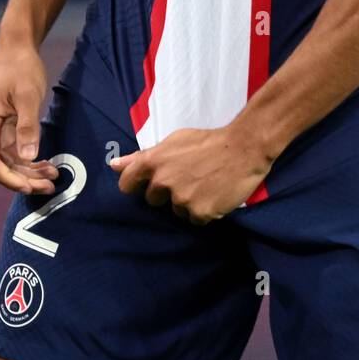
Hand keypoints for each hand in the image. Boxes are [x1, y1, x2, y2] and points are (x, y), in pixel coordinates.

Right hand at [0, 38, 59, 194]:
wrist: (17, 49)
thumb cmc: (20, 68)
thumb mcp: (27, 96)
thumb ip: (27, 126)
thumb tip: (27, 158)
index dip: (7, 178)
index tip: (27, 186)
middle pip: (0, 166)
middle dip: (23, 179)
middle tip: (48, 187)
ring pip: (9, 163)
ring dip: (29, 173)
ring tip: (52, 179)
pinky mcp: (7, 130)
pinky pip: (16, 153)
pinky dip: (31, 161)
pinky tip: (47, 167)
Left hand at [109, 123, 272, 223]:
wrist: (244, 147)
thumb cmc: (208, 141)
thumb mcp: (174, 141)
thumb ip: (142, 156)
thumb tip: (114, 165)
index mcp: (154, 161)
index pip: (126, 183)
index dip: (135, 185)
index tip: (145, 183)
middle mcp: (164, 182)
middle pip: (152, 199)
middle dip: (166, 192)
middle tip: (187, 178)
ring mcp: (181, 199)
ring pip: (175, 210)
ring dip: (187, 202)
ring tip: (204, 184)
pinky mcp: (200, 213)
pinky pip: (195, 219)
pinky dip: (204, 210)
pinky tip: (214, 195)